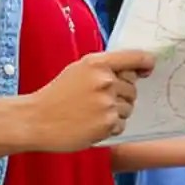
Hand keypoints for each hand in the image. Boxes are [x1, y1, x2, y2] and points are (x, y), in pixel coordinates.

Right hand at [27, 49, 155, 151]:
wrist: (37, 119)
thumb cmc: (57, 95)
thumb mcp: (79, 70)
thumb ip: (104, 67)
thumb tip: (133, 70)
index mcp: (97, 63)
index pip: (134, 58)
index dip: (146, 62)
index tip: (148, 68)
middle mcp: (105, 81)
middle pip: (133, 87)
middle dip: (122, 94)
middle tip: (99, 100)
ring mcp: (107, 103)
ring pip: (129, 107)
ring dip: (116, 112)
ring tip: (93, 113)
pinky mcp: (107, 124)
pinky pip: (122, 124)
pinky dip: (110, 127)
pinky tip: (91, 124)